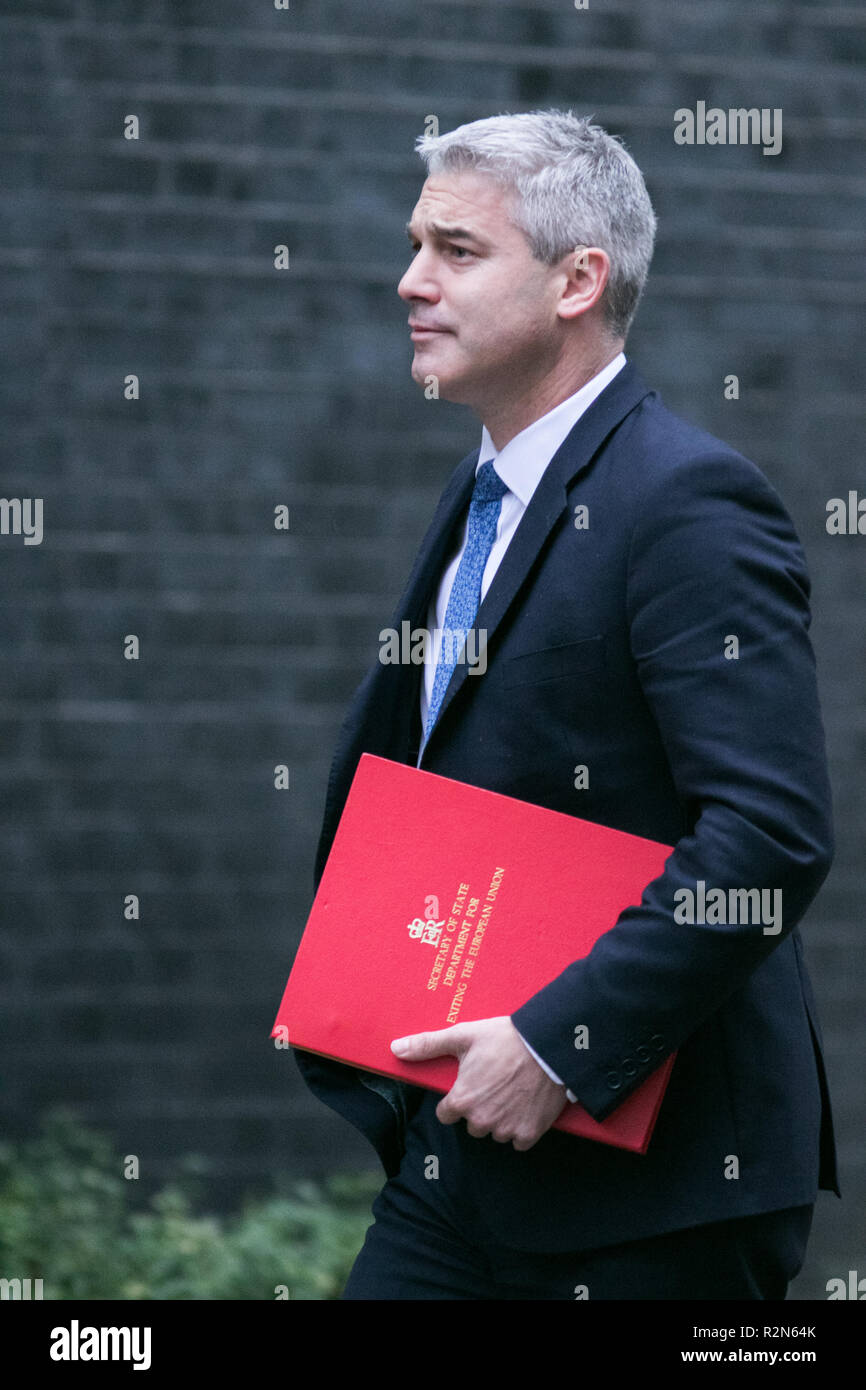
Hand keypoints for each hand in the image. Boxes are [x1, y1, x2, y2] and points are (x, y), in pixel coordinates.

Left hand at [391, 1015, 566, 1150]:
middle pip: (472, 1124)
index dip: (456, 1100)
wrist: (547, 1046)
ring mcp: (506, 1129)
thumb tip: (395, 1049)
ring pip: (495, 1132)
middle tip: (494, 1084)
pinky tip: (526, 1105)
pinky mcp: (529, 1133)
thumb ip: (427, 1045)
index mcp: (462, 1101)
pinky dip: (521, 1127)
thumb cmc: (503, 1039)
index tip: (469, 1085)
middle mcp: (481, 1120)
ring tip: (512, 1092)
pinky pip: (518, 1141)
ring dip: (500, 1118)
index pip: (446, 1115)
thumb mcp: (463, 1036)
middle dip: (480, 1109)